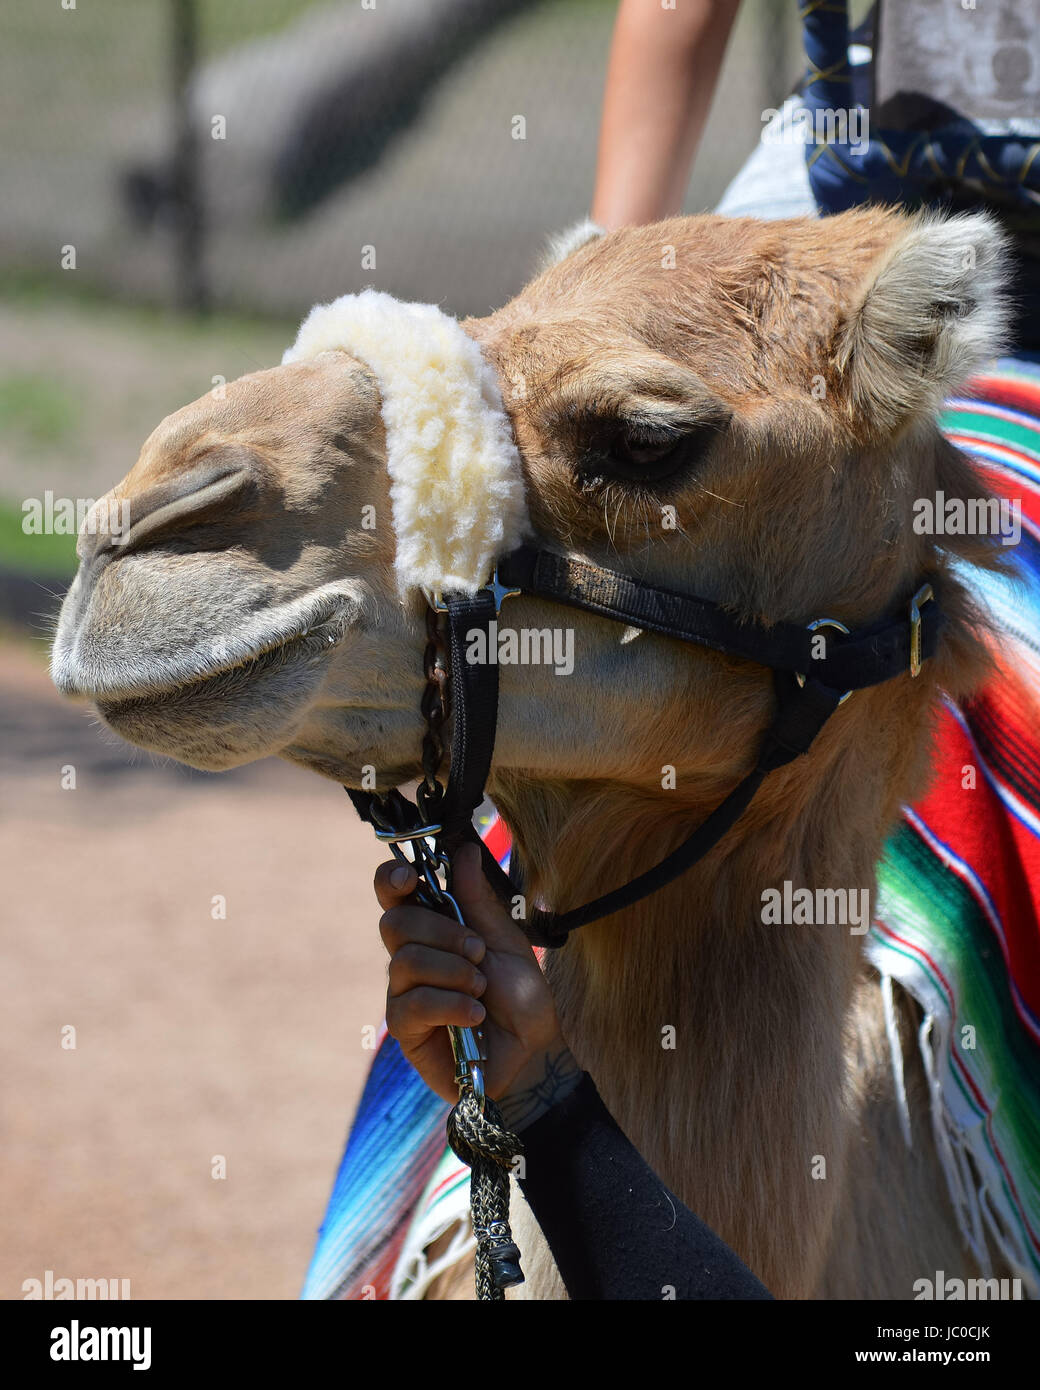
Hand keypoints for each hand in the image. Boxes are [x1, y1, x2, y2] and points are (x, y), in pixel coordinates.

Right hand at [374, 841, 579, 1128]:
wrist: (533, 1053)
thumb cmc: (519, 997)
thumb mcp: (505, 940)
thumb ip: (477, 899)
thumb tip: (464, 848)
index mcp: (433, 929)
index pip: (393, 895)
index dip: (393, 880)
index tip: (413, 878)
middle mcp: (411, 958)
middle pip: (395, 924)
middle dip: (442, 932)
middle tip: (479, 952)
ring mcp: (405, 994)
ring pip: (405, 962)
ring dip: (453, 971)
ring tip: (482, 989)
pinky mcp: (406, 1030)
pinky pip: (413, 1004)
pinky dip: (451, 1004)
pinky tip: (475, 1014)